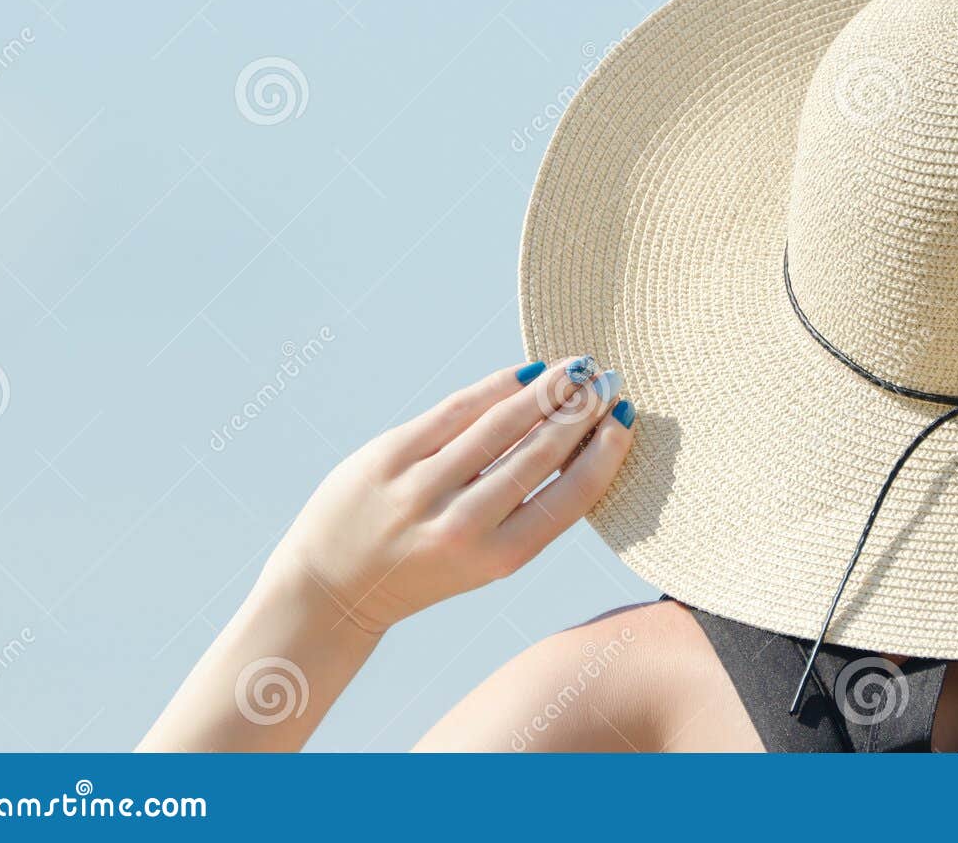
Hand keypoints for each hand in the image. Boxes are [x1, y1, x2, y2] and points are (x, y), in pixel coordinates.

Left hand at [270, 355, 633, 631]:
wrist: (333, 587)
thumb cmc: (423, 569)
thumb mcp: (483, 559)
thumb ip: (525, 507)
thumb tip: (581, 437)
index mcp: (496, 559)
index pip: (569, 496)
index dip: (604, 453)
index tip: (624, 420)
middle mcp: (461, 525)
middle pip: (538, 452)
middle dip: (581, 411)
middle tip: (608, 381)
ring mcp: (421, 488)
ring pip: (500, 424)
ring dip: (548, 391)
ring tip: (577, 369)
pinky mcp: (389, 457)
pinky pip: (454, 410)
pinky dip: (495, 386)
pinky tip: (526, 373)